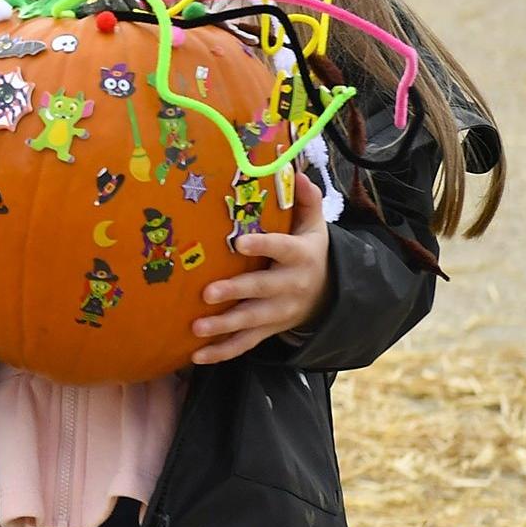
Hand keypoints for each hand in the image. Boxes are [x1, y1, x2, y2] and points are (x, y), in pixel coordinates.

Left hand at [189, 172, 329, 364]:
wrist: (329, 295)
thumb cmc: (309, 252)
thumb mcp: (314, 226)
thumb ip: (306, 200)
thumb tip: (295, 171)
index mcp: (300, 256)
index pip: (281, 249)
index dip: (262, 246)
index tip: (239, 242)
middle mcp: (290, 287)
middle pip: (262, 291)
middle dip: (235, 293)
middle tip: (207, 294)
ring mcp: (279, 313)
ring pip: (251, 322)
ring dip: (223, 327)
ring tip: (196, 329)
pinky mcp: (269, 331)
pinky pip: (245, 345)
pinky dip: (222, 352)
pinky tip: (197, 355)